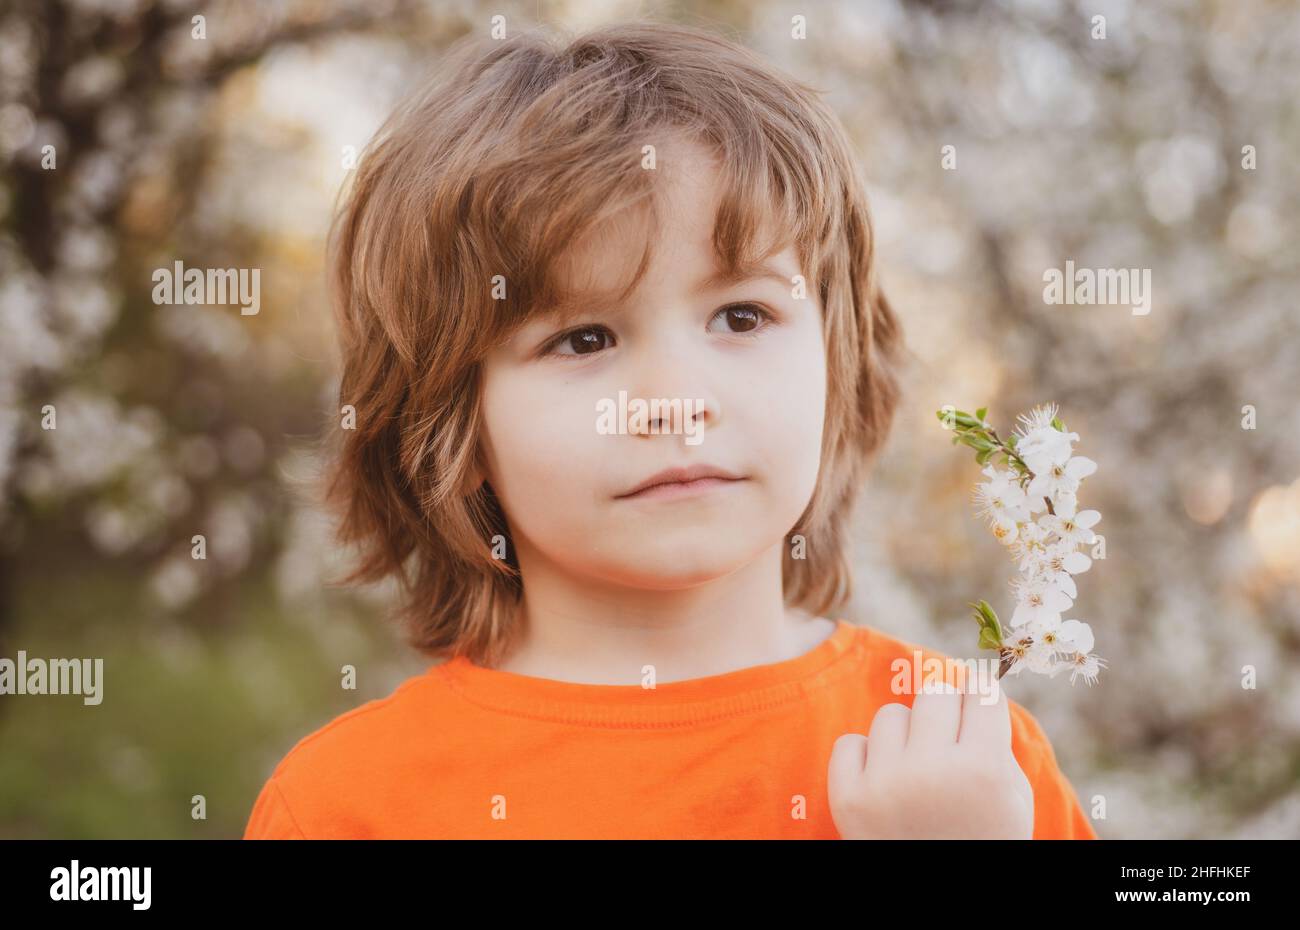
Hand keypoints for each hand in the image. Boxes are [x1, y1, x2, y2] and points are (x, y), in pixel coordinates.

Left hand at [827, 682, 1033, 838]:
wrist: (943, 903)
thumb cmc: (984, 838)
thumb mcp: (1011, 795)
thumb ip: (993, 739)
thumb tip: (967, 682)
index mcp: (984, 770)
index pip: (980, 692)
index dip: (980, 699)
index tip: (976, 708)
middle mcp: (932, 772)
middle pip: (934, 693)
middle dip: (944, 713)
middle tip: (947, 741)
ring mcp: (885, 785)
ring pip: (890, 715)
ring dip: (905, 737)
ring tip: (918, 773)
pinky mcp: (847, 800)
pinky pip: (849, 743)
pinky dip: (865, 759)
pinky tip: (885, 785)